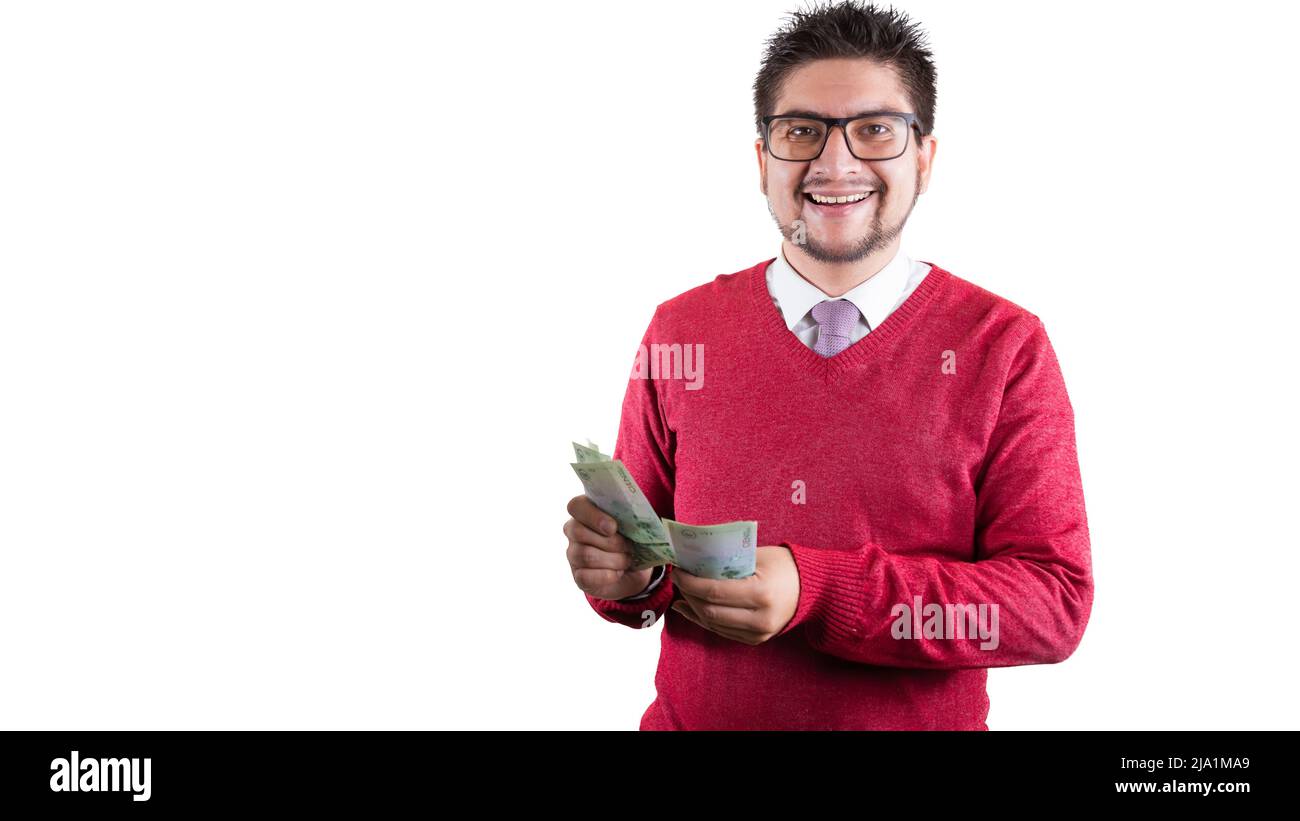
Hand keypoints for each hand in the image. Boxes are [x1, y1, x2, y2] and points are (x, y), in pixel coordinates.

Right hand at [564, 494, 653, 600]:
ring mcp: (573, 554)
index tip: (613, 527)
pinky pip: (586, 577)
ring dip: (613, 559)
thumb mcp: (634, 524)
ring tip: (627, 560)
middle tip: (629, 546)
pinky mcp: (578, 576)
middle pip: (578, 532)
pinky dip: (607, 576)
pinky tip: (618, 573)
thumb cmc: (632, 540)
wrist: (634, 570)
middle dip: (611, 542)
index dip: (593, 516)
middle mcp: (574, 531)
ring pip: (585, 555)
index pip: (576, 506)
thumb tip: (640, 518)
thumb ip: (632, 515)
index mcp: (586, 511)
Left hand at [670, 546, 799, 644]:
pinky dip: (705, 620)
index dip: (690, 583)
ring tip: (682, 594)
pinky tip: (691, 609)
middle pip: (710, 611)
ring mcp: (759, 633)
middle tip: (678, 579)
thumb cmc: (784, 565)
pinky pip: (723, 632)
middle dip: (689, 595)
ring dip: (693, 609)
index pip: (714, 592)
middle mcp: (760, 618)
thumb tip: (694, 561)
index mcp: (761, 593)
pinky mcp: (756, 640)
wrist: (813, 589)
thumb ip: (727, 561)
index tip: (678, 571)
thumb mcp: (757, 556)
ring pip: (713, 625)